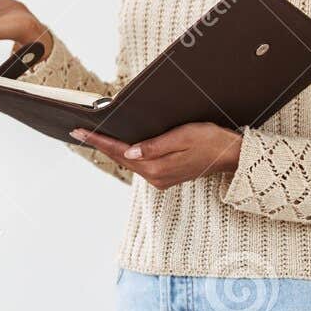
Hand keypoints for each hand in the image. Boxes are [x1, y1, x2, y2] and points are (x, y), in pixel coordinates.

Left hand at [70, 123, 242, 188]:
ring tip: (94, 137)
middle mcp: (155, 177)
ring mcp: (160, 179)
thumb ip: (156, 146)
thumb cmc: (211, 140)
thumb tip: (130, 152)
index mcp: (157, 167)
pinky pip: (140, 165)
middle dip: (100, 145)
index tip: (79, 132)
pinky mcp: (165, 177)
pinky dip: (127, 154)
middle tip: (79, 131)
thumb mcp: (184, 137)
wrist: (231, 156)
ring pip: (129, 162)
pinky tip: (120, 145)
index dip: (98, 141)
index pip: (120, 151)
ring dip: (112, 150)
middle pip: (120, 158)